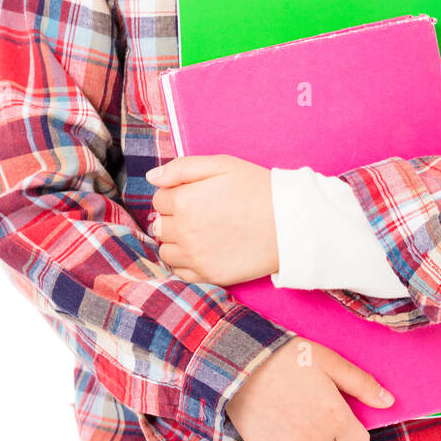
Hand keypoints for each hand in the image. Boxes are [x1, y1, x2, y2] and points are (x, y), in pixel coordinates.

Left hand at [145, 154, 278, 285]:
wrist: (289, 223)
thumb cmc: (257, 188)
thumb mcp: (222, 164)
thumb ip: (182, 168)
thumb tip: (151, 177)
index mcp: (184, 200)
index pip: (159, 198)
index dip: (176, 193)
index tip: (195, 194)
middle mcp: (184, 231)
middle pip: (160, 224)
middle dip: (174, 217)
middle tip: (199, 212)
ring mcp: (195, 256)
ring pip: (166, 250)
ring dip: (176, 241)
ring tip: (200, 233)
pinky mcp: (208, 275)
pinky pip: (179, 273)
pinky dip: (184, 263)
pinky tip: (201, 251)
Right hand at [225, 336, 394, 440]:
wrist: (240, 364)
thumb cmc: (288, 357)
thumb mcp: (328, 360)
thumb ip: (361, 383)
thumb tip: (389, 401)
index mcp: (335, 417)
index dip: (353, 432)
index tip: (340, 417)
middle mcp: (315, 440)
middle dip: (331, 439)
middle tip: (314, 412)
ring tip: (295, 417)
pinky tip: (279, 426)